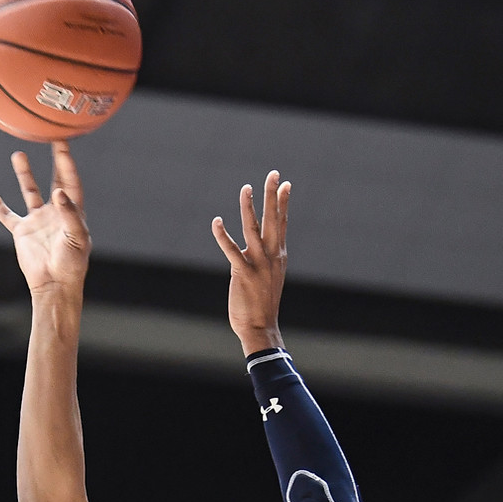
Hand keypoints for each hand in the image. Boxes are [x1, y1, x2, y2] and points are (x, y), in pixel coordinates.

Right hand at [0, 142, 90, 298]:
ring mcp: (37, 221)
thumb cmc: (71, 263)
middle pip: (54, 180)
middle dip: (54, 160)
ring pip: (29, 192)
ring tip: (18, 155)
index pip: (70, 181)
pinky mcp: (23, 232)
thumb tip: (58, 191)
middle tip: (51, 138)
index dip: (66, 163)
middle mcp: (55, 212)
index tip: (62, 144)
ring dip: (24, 174)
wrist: (54, 284)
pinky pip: (7, 215)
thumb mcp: (75, 237)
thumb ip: (68, 213)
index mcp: (72, 212)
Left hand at [211, 170, 289, 355]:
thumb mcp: (271, 277)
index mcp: (279, 255)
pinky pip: (231, 249)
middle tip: (273, 174)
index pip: (283, 223)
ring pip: (253, 228)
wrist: (261, 327)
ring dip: (249, 206)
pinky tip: (217, 221)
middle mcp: (272, 256)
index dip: (283, 203)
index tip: (286, 184)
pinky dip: (222, 235)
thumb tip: (265, 249)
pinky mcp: (243, 272)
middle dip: (273, 195)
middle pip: (274, 219)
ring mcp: (258, 263)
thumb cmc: (263, 305)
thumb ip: (268, 260)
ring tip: (246, 187)